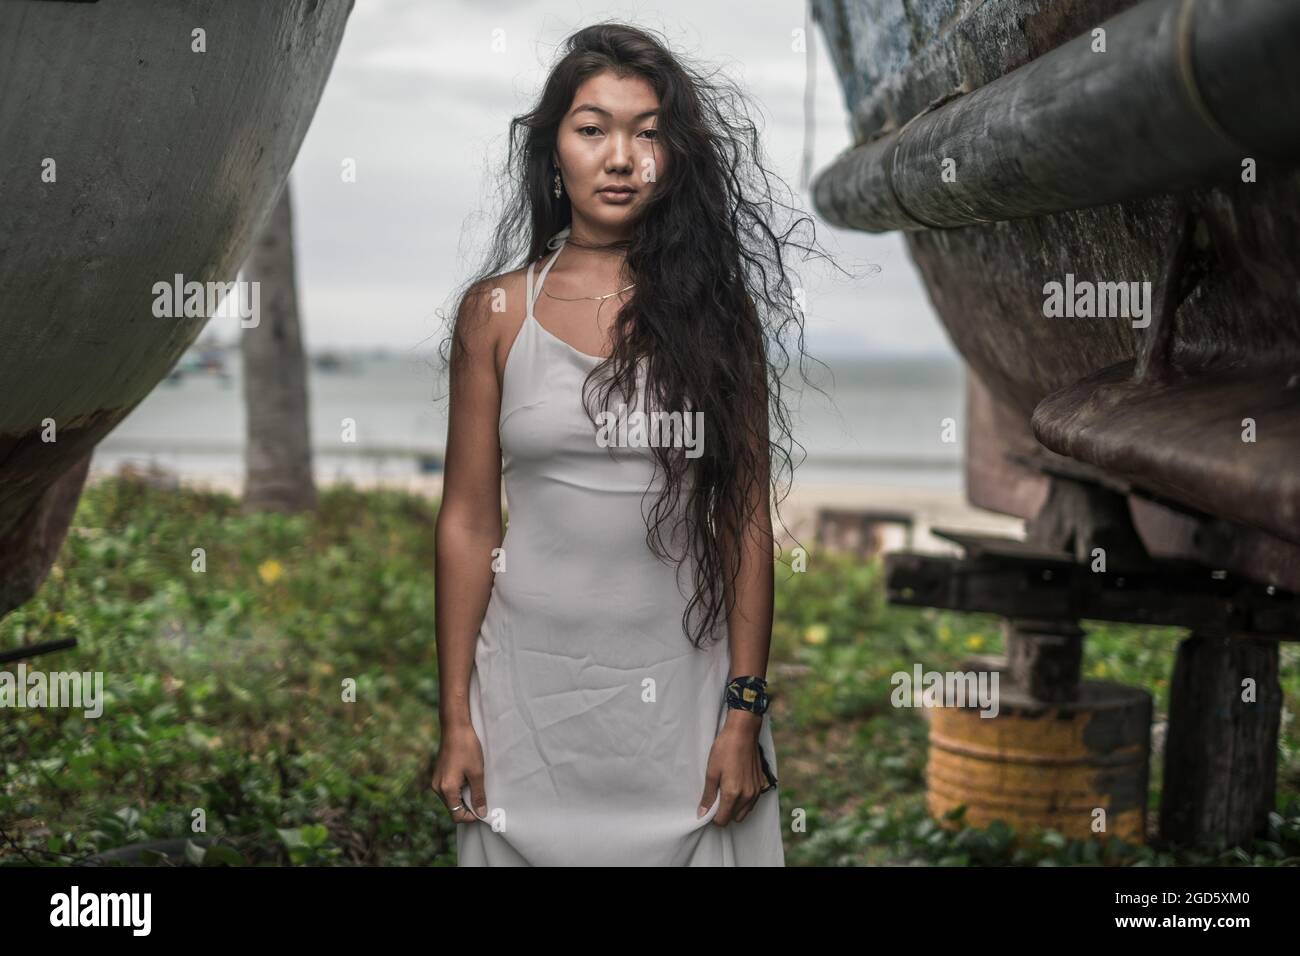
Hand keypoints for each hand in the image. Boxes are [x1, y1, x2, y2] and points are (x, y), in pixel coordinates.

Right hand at [432, 721, 486, 823]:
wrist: (455, 727)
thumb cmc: (467, 748)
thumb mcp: (476, 773)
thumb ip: (478, 795)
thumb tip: (481, 813)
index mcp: (446, 789)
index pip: (456, 815)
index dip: (471, 816)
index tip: (483, 808)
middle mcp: (437, 787)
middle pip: (453, 808)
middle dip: (468, 806)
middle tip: (482, 796)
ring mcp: (436, 781)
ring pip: (451, 799)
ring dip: (464, 796)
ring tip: (476, 783)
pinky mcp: (438, 774)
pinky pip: (448, 789)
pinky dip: (459, 789)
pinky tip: (468, 777)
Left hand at [697, 711, 764, 825]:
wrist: (743, 733)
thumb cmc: (724, 750)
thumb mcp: (711, 772)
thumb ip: (708, 795)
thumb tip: (702, 813)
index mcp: (732, 794)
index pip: (722, 820)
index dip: (713, 817)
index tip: (709, 806)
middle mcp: (747, 796)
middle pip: (733, 818)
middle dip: (724, 813)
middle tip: (716, 798)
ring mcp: (756, 791)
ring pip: (743, 812)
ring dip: (734, 808)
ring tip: (726, 791)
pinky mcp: (761, 785)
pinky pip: (751, 803)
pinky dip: (743, 801)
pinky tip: (736, 787)